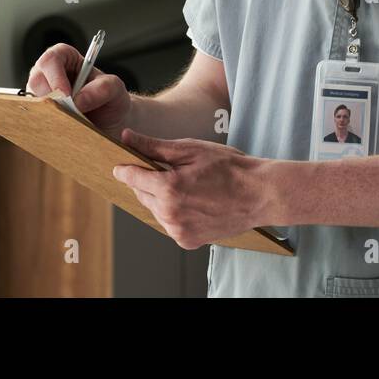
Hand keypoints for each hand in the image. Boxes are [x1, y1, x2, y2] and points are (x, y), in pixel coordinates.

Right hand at [24, 43, 130, 135]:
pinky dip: (49, 125)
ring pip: (34, 102)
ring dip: (51, 114)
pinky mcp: (40, 115)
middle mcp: (48, 75)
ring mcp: (41, 96)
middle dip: (52, 98)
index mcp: (65, 59)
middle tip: (69, 112)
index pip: (52, 59)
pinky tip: (64, 130)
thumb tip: (78, 99)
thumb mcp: (115, 89)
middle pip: (36, 80)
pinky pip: (36, 120)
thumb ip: (103, 88)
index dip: (56, 76)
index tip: (67, 96)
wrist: (111, 124)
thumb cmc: (110, 100)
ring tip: (71, 122)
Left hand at [111, 130, 271, 248]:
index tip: (119, 164)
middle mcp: (170, 214)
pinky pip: (168, 224)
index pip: (132, 178)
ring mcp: (179, 231)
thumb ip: (155, 146)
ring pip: (155, 211)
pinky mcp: (187, 241)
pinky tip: (190, 201)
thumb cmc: (229, 168)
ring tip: (183, 184)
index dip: (125, 168)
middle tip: (162, 170)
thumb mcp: (191, 149)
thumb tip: (127, 137)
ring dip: (160, 198)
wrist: (259, 195)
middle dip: (146, 181)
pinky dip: (173, 212)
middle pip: (142, 195)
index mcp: (169, 189)